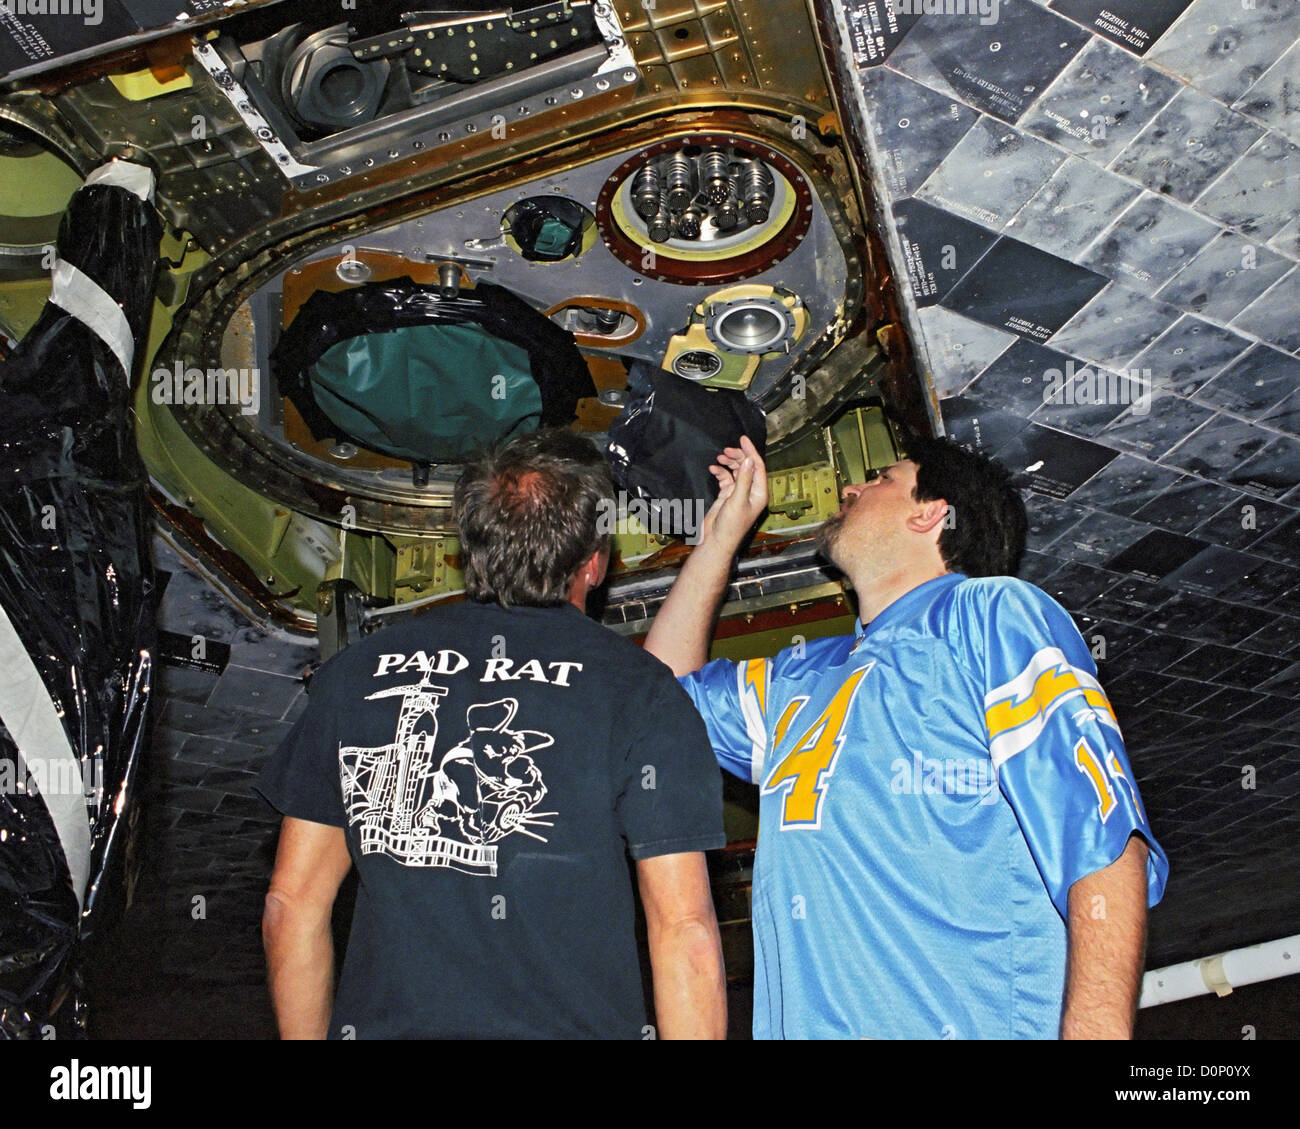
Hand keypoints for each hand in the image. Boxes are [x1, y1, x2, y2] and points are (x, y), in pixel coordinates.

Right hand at [697, 435, 767, 550]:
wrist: (716, 541)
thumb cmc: (730, 527)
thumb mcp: (737, 500)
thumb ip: (743, 479)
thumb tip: (748, 460)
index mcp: (759, 493)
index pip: (757, 467)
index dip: (751, 452)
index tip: (743, 439)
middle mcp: (751, 492)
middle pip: (746, 467)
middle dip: (737, 456)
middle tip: (726, 450)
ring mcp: (738, 493)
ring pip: (736, 471)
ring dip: (728, 463)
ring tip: (720, 457)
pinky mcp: (727, 496)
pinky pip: (725, 478)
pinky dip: (720, 472)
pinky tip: (713, 469)